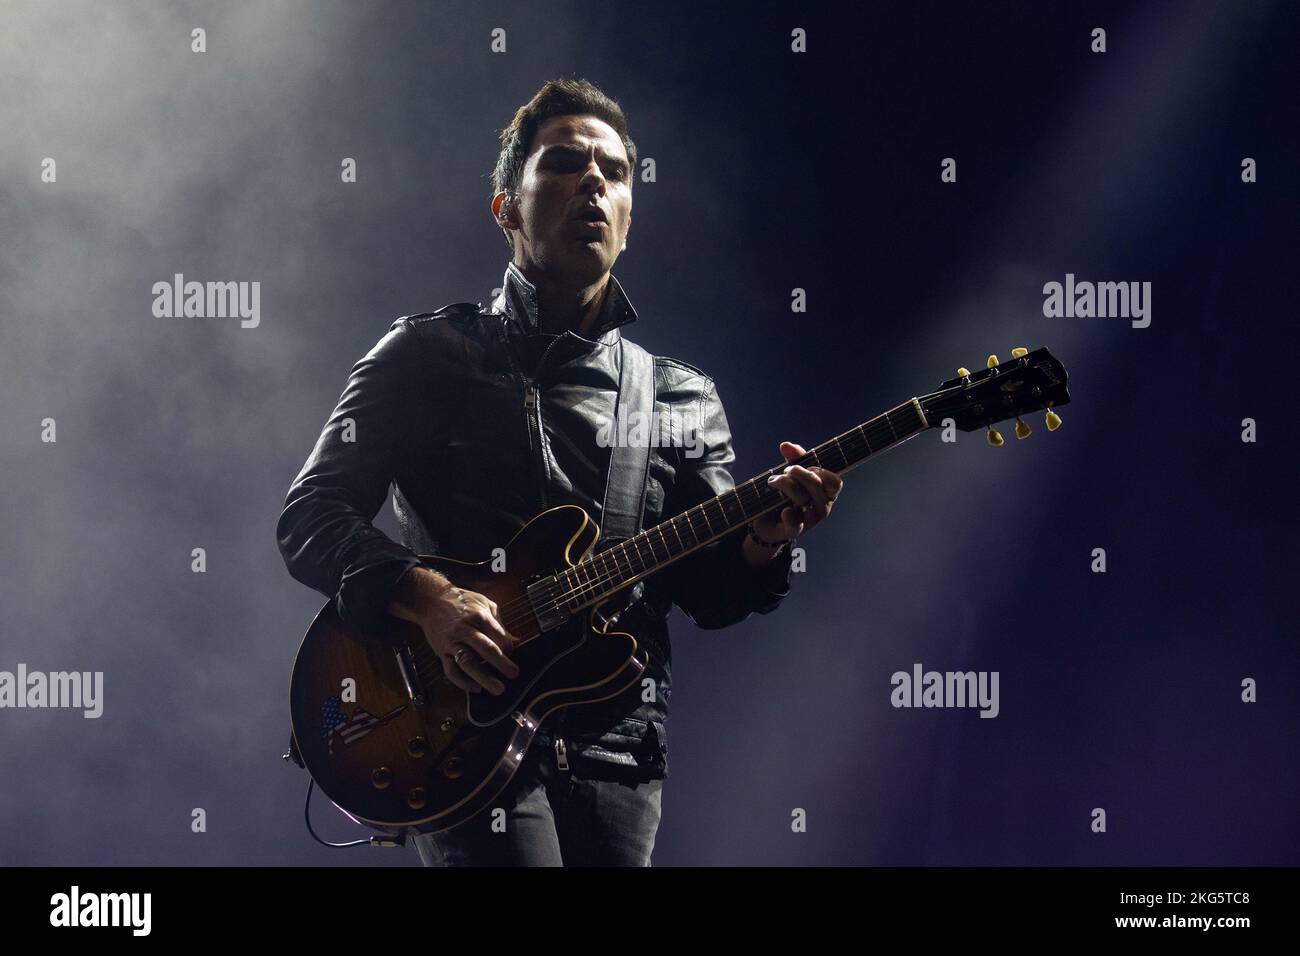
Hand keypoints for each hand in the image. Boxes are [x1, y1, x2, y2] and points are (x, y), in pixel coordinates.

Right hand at [391, 568, 519, 695]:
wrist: (431, 601)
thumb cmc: (461, 601)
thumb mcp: (485, 604)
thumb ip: (499, 624)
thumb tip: (515, 641)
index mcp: (478, 617)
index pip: (498, 636)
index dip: (509, 647)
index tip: (513, 653)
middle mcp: (465, 630)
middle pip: (485, 649)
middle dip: (501, 663)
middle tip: (514, 674)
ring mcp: (452, 642)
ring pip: (468, 662)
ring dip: (483, 677)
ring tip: (497, 688)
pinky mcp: (441, 652)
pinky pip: (451, 670)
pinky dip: (462, 682)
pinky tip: (475, 688)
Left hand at [752, 441, 843, 542]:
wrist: (767, 519)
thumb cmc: (786, 492)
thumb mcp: (793, 472)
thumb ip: (794, 457)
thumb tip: (786, 445)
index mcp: (826, 492)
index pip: (835, 482)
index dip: (821, 471)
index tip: (806, 466)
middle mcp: (822, 506)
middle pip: (817, 486)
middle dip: (799, 473)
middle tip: (786, 470)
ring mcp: (809, 520)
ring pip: (802, 499)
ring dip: (785, 485)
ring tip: (772, 481)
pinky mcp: (794, 531)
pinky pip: (796, 524)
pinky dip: (790, 516)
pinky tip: (784, 510)